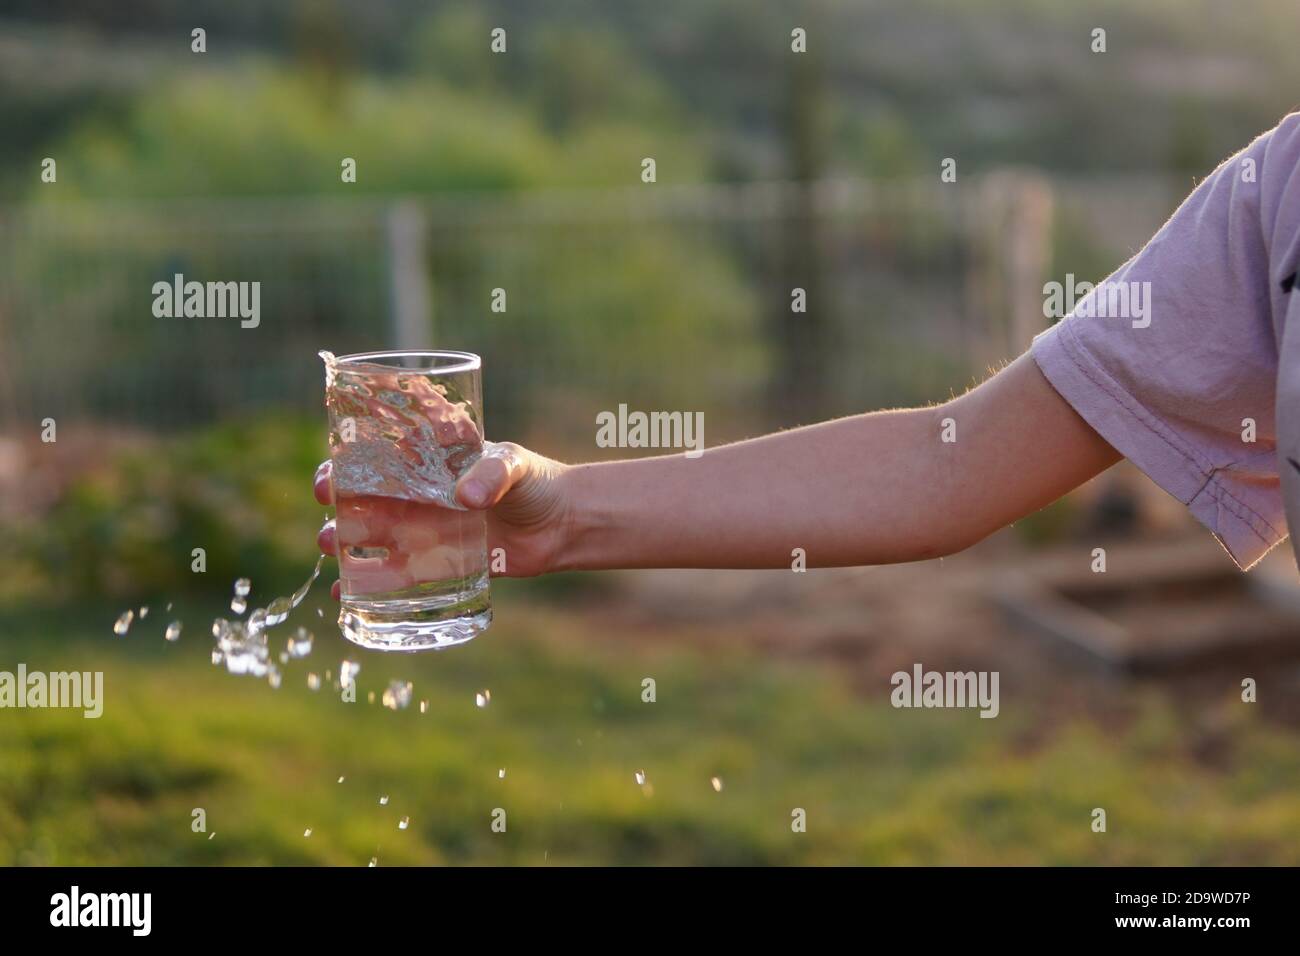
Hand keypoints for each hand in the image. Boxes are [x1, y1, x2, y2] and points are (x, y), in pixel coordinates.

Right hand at [315, 441, 571, 598]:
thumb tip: (466, 497)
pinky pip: (394, 576)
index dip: (343, 469)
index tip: (331, 482)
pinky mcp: (436, 565)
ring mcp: (423, 531)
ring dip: (343, 546)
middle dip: (337, 511)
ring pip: (370, 539)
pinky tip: (343, 598)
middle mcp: (417, 497)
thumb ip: (492, 473)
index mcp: (426, 464)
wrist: (561, 523)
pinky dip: (365, 586)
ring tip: (331, 551)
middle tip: (329, 524)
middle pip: (362, 501)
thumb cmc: (535, 481)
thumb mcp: (514, 465)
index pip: (374, 460)